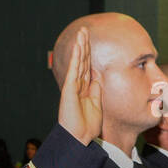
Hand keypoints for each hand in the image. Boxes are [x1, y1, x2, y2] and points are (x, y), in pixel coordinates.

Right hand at [58, 27, 101, 144]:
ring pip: (78, 61)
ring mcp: (73, 85)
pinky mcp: (70, 88)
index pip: (88, 66)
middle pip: (83, 60)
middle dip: (84, 45)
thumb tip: (98, 78)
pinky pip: (74, 69)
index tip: (90, 41)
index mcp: (85, 88)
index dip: (89, 53)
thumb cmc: (87, 125)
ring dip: (80, 46)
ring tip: (82, 32)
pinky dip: (76, 57)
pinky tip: (78, 45)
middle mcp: (78, 84)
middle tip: (85, 30)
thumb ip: (97, 90)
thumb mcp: (97, 104)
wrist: (80, 136)